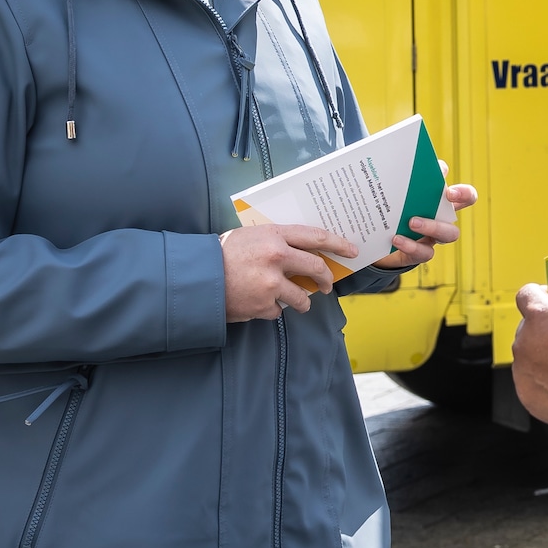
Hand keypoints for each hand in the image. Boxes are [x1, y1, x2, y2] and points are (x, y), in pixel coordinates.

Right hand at [221, 224, 354, 320]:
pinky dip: (272, 310)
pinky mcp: (263, 305)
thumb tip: (301, 250)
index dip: (338, 243)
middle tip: (326, 284)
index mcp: (274, 236)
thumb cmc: (221, 254)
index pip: (316, 237)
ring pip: (301, 297)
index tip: (351, 251)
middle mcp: (277, 257)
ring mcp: (271, 283)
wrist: (195, 278)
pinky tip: (259, 304)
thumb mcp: (250, 236)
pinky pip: (278, 310)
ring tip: (297, 302)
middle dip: (326, 279)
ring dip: (302, 302)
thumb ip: (275, 241)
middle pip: (316, 268)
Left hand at [376, 169, 473, 269]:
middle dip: (451, 207)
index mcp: (440, 204)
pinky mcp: (417, 253)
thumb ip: (405, 177)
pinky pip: (423, 252)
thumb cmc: (391, 208)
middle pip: (457, 216)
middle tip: (441, 199)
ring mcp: (431, 238)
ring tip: (412, 222)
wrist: (374, 239)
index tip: (449, 191)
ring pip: (448, 235)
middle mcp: (440, 220)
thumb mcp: (397, 192)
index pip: (465, 196)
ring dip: (433, 227)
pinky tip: (396, 238)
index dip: (463, 193)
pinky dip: (411, 246)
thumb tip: (402, 162)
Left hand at [510, 283, 547, 437]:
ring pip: (528, 354)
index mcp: (541, 315)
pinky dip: (543, 378)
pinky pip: (530, 379)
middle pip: (527, 327)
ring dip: (543, 354)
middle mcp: (525, 341)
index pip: (526, 294)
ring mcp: (523, 370)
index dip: (538, 294)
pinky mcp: (526, 394)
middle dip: (544, 327)